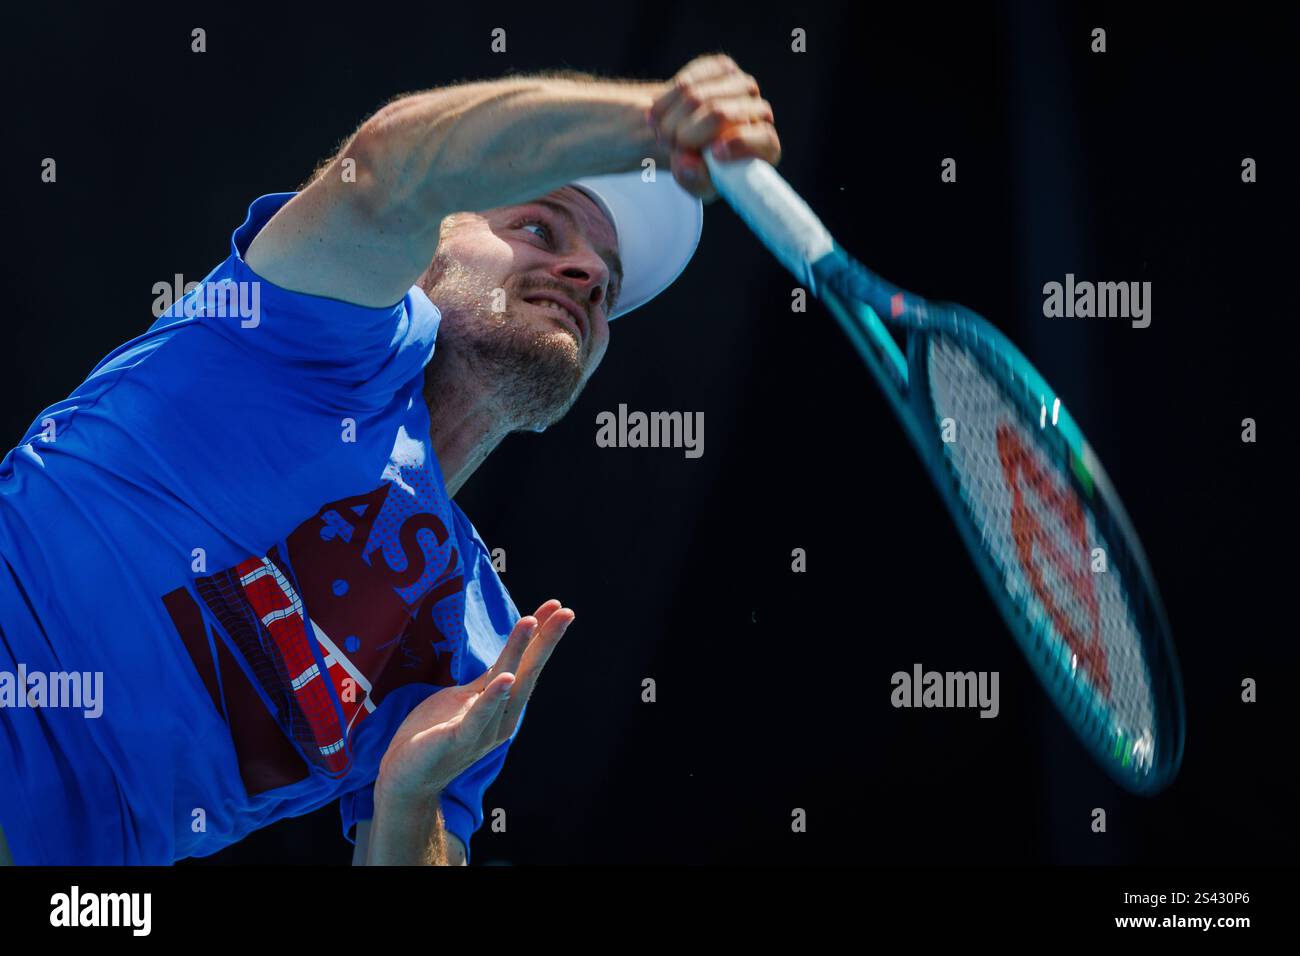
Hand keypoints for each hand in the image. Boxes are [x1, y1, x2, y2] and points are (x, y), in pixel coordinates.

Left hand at [374, 599, 573, 809]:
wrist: (406, 778)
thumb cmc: (432, 734)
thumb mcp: (462, 699)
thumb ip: (485, 684)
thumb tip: (505, 663)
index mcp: (502, 705)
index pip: (526, 663)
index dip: (541, 634)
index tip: (556, 606)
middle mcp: (502, 718)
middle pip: (528, 671)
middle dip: (546, 639)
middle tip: (565, 612)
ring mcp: (483, 730)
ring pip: (507, 684)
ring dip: (519, 652)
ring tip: (531, 623)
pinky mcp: (459, 739)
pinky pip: (478, 716)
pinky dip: (493, 698)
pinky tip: (506, 678)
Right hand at [648, 53, 781, 202]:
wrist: (687, 136)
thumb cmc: (701, 166)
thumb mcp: (697, 183)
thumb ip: (694, 180)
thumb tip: (688, 164)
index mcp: (765, 146)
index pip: (764, 139)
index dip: (741, 143)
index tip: (715, 154)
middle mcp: (759, 112)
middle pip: (722, 113)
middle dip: (686, 131)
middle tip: (668, 144)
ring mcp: (742, 86)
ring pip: (699, 95)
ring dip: (671, 116)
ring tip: (661, 131)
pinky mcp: (723, 68)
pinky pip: (690, 78)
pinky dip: (668, 97)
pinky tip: (659, 112)